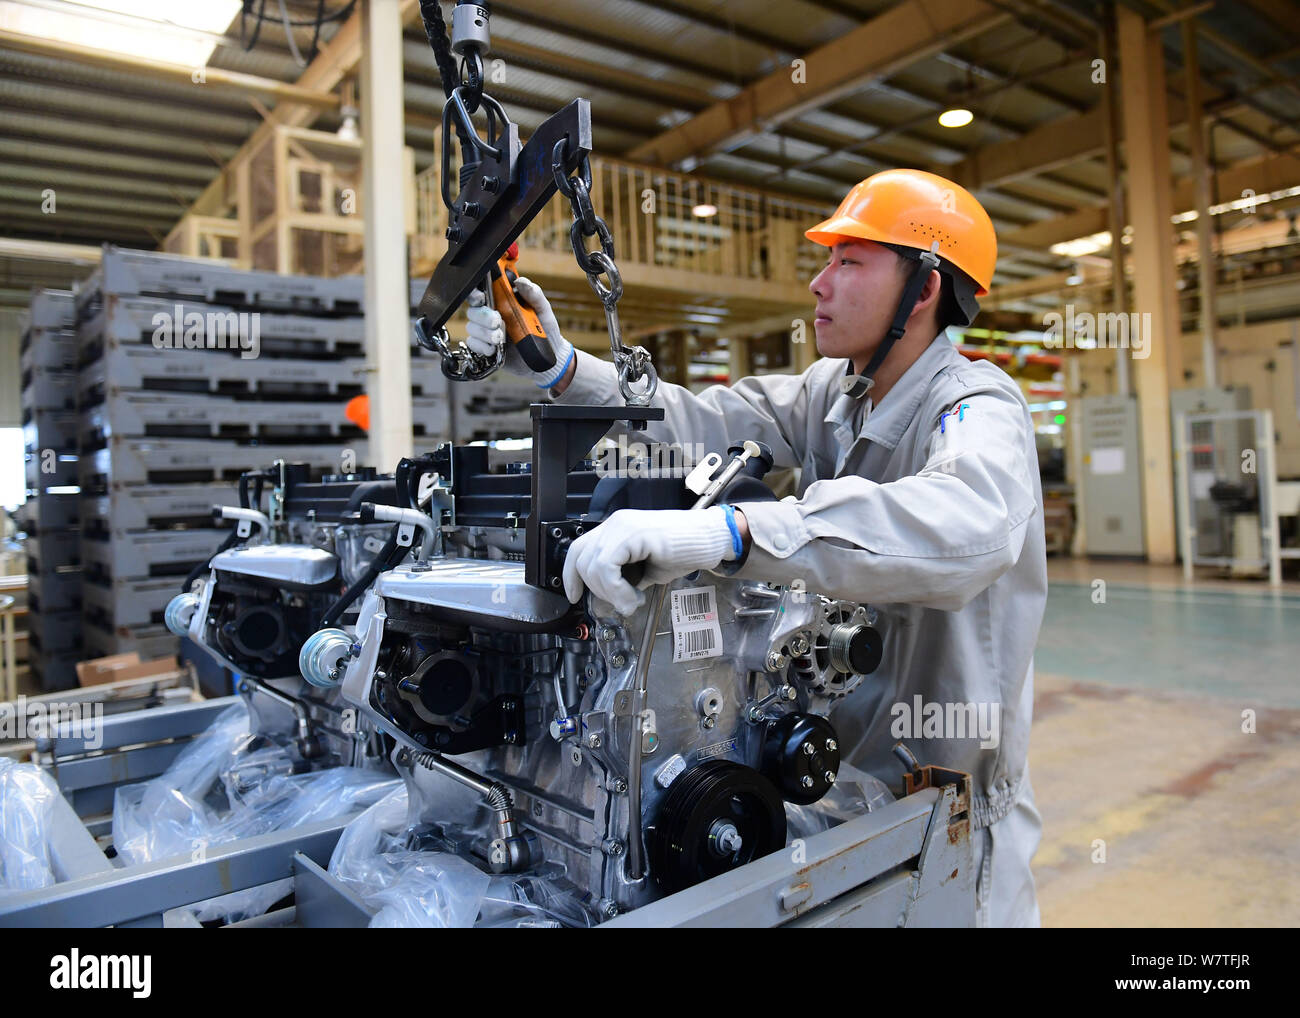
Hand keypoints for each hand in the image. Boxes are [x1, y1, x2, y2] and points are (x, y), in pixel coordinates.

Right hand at [464, 276, 573, 389]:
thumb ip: (534, 294)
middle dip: (483, 316)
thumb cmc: (546, 330)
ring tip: (500, 338)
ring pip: (472, 327)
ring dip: (484, 333)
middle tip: (497, 321)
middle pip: (473, 310)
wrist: (548, 358)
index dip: (476, 292)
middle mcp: (492, 314)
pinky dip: (482, 346)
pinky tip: (494, 348)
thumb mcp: (543, 309)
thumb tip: (521, 281)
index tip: (481, 297)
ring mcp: (488, 331)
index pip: (482, 291)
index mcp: (503, 301)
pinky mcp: (486, 347)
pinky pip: (474, 344)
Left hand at [561, 507, 738, 615]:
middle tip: (621, 602)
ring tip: (632, 600)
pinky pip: (607, 566)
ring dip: (610, 593)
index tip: (575, 596)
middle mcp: (615, 524)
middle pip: (581, 558)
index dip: (572, 575)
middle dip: (596, 589)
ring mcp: (623, 526)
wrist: (711, 539)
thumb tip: (608, 598)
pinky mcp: (633, 533)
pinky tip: (635, 595)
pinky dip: (617, 589)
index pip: (579, 549)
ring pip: (593, 566)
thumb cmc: (685, 550)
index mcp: (616, 529)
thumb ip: (623, 578)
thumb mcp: (645, 569)